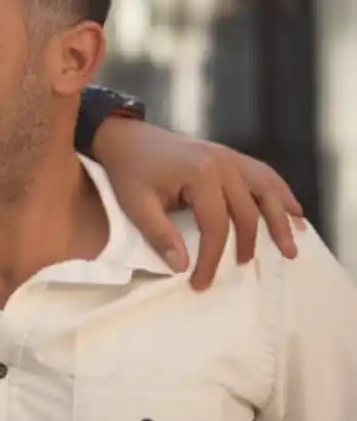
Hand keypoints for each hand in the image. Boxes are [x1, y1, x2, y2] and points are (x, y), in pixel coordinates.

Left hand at [93, 118, 303, 289]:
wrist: (127, 138)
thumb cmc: (129, 172)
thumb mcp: (136, 205)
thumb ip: (159, 235)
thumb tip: (182, 266)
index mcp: (200, 175)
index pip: (215, 226)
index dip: (211, 258)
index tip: (201, 282)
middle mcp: (223, 164)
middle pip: (246, 212)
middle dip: (246, 244)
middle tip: (242, 268)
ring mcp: (230, 157)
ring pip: (266, 191)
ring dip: (281, 220)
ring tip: (290, 248)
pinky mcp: (230, 156)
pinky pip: (263, 175)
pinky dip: (280, 194)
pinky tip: (293, 212)